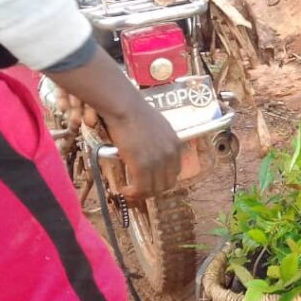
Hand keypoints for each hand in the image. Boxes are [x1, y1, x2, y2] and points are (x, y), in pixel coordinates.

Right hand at [48, 44, 180, 202]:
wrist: (125, 107)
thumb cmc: (135, 113)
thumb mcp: (157, 127)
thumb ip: (158, 141)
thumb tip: (149, 151)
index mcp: (176, 144)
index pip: (175, 171)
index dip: (161, 179)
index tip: (149, 180)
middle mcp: (171, 154)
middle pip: (167, 183)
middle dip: (152, 189)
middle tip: (137, 189)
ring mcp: (158, 161)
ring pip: (154, 189)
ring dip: (141, 193)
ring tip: (129, 190)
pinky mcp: (143, 166)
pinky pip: (141, 188)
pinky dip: (133, 193)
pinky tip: (124, 189)